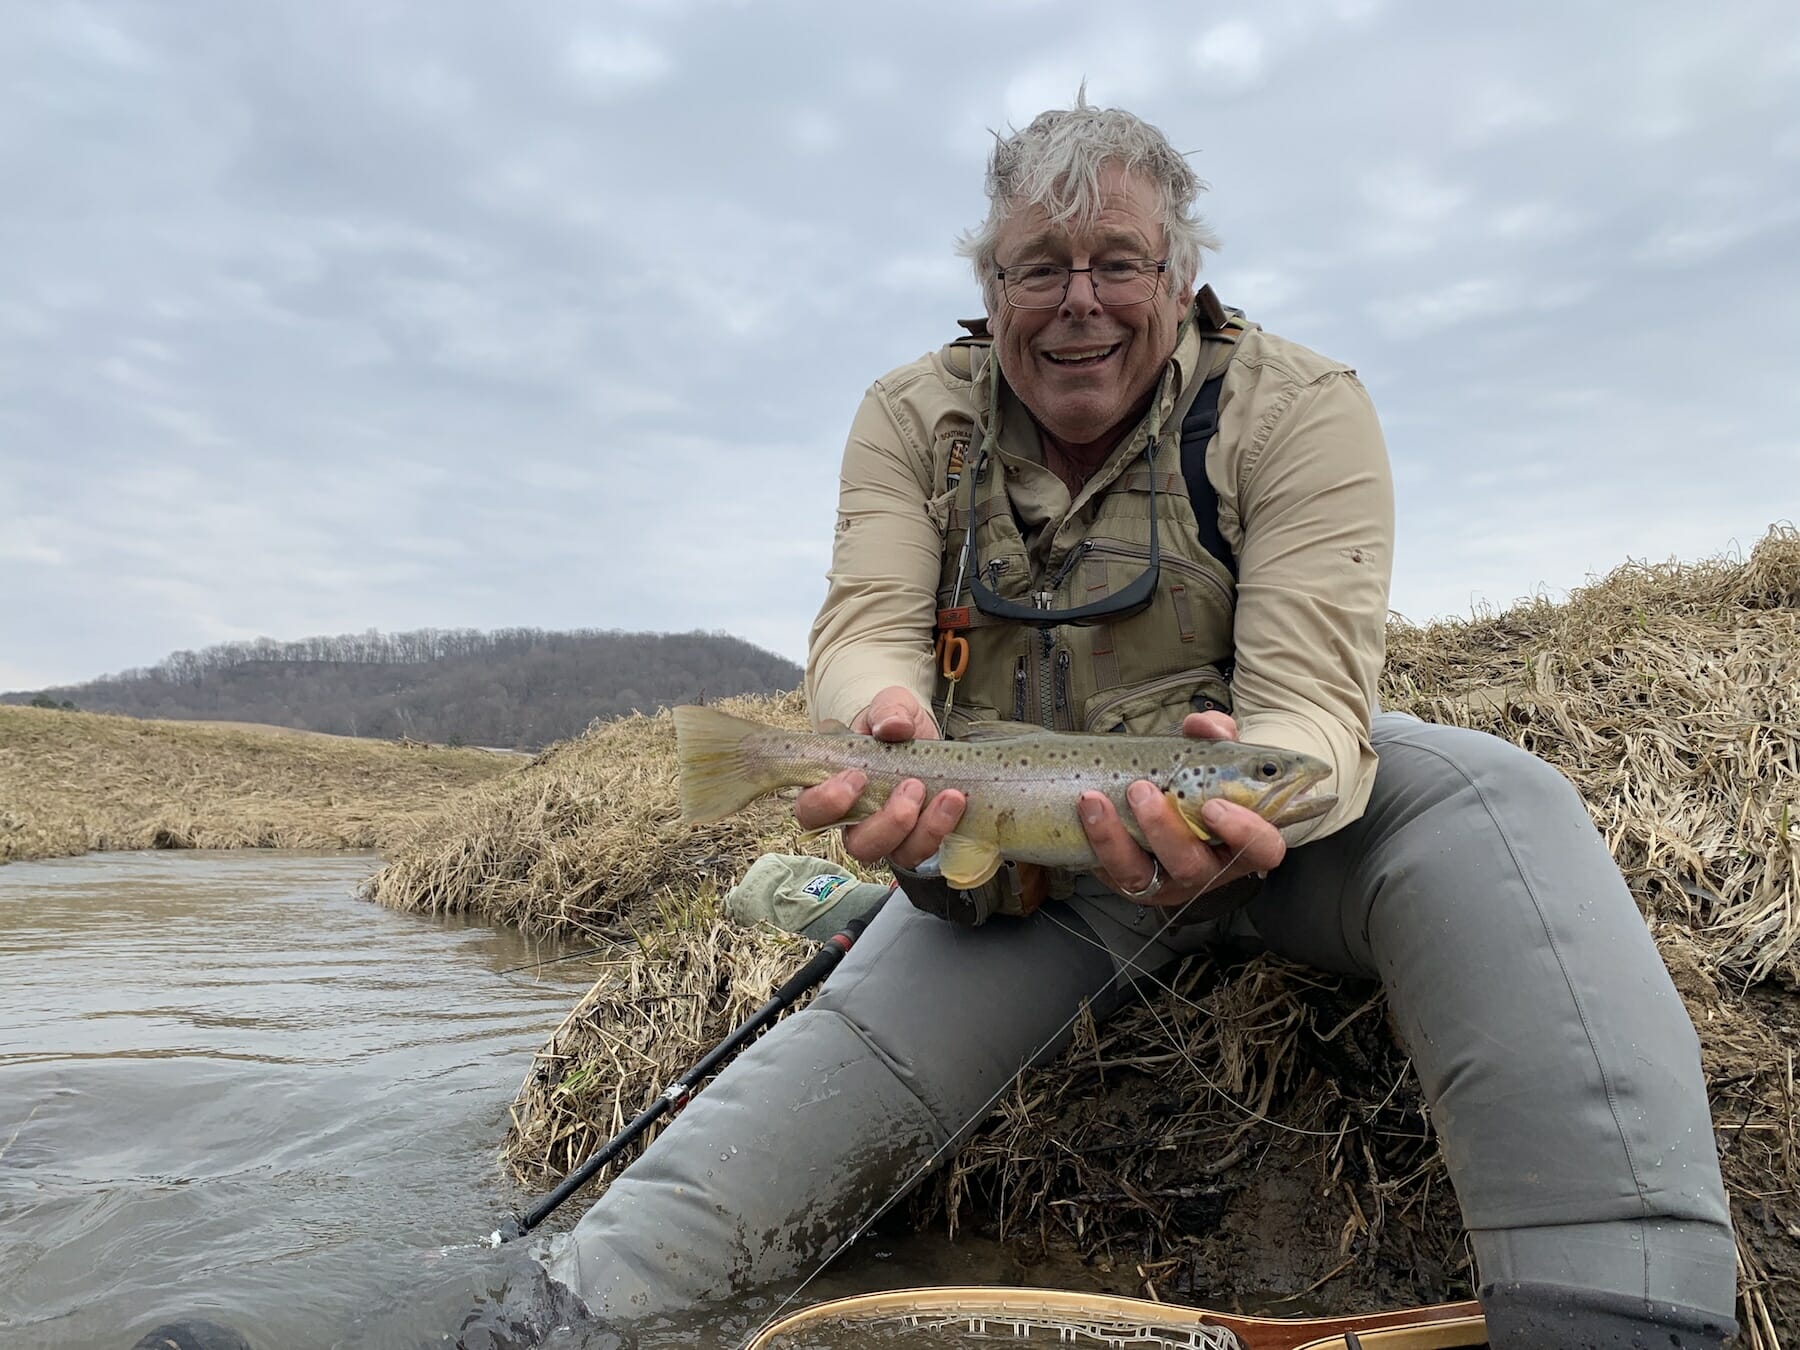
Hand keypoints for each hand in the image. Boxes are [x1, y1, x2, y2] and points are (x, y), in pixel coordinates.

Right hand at [792, 685, 966, 869]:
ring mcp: (890, 836)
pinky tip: (956, 802)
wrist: (924, 735)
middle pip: (857, 845)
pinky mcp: (919, 840)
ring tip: (948, 795)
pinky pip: (927, 850)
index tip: (858, 776)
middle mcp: (856, 821)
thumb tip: (894, 726)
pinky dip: (943, 828)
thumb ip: (888, 710)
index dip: (827, 803)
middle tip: (911, 785)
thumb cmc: (893, 722)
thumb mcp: (889, 706)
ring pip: (896, 854)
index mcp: (831, 789)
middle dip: (887, 822)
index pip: (811, 811)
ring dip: (923, 830)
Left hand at [1077, 711, 1285, 905]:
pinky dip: (1095, 841)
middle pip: (1192, 867)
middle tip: (1143, 790)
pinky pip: (1110, 872)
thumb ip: (1214, 733)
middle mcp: (1207, 868)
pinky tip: (1085, 810)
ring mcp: (1166, 879)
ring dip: (1115, 839)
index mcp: (1242, 840)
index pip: (1263, 850)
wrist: (1166, 792)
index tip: (1213, 806)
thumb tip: (1202, 725)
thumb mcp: (1212, 752)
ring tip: (1096, 799)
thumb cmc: (1201, 778)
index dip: (1244, 833)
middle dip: (1164, 831)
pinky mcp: (1132, 880)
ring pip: (1142, 876)